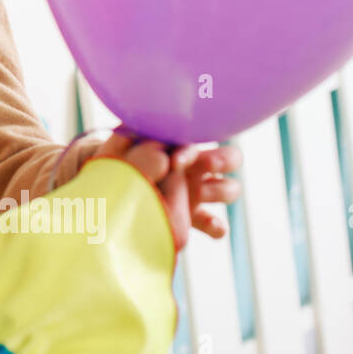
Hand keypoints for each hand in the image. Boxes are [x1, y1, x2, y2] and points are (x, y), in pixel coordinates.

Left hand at [89, 130, 241, 250]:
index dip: (193, 149)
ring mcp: (199, 193)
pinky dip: (218, 226)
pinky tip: (210, 226)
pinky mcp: (195, 218)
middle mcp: (196, 167)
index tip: (174, 160)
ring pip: (230, 188)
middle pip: (231, 157)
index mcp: (182, 147)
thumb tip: (131, 127)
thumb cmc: (126, 162)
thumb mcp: (127, 148)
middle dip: (223, 159)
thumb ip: (132, 137)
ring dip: (222, 189)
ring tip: (200, 194)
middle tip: (207, 164)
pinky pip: (218, 224)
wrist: (121, 189)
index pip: (203, 138)